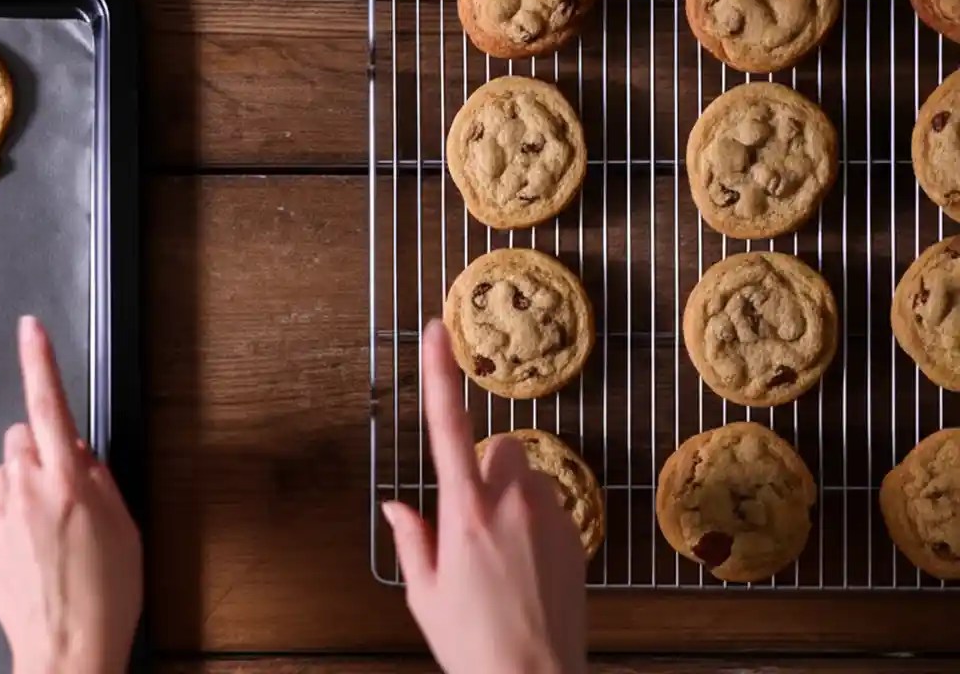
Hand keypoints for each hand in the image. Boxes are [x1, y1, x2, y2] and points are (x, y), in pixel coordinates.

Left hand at [0, 316, 141, 673]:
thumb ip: (98, 476)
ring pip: (7, 471)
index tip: (31, 328)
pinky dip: (15, 514)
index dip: (40, 361)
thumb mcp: (124, 525)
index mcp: (66, 482)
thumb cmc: (107, 593)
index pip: (48, 405)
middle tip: (70, 487)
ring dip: (28, 483)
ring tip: (55, 529)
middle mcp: (24, 491)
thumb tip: (76, 450)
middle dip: (42, 447)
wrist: (67, 650)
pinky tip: (37, 549)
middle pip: (22, 436)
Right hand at [381, 320, 585, 673]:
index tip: (438, 331)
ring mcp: (549, 515)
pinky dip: (534, 517)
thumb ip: (412, 539)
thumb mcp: (424, 594)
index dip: (440, 374)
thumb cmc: (473, 643)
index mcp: (464, 514)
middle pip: (496, 448)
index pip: (448, 428)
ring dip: (510, 494)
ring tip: (500, 551)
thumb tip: (398, 506)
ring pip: (524, 475)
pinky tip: (526, 563)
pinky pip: (549, 502)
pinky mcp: (575, 531)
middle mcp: (510, 504)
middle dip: (482, 468)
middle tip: (470, 520)